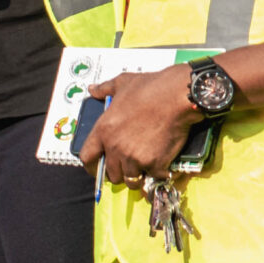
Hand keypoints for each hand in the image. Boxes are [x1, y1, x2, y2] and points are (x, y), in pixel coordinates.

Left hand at [76, 68, 197, 186]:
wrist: (176, 96)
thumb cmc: (150, 87)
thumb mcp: (122, 83)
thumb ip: (105, 89)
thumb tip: (93, 89)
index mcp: (103, 130)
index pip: (87, 158)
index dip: (92, 166)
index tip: (98, 168)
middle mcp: (115, 147)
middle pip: (111, 173)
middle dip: (118, 172)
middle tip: (128, 167)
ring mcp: (134, 157)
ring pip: (131, 179)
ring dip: (137, 176)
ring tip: (144, 168)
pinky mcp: (154, 163)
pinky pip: (154, 176)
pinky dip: (159, 173)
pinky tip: (163, 165)